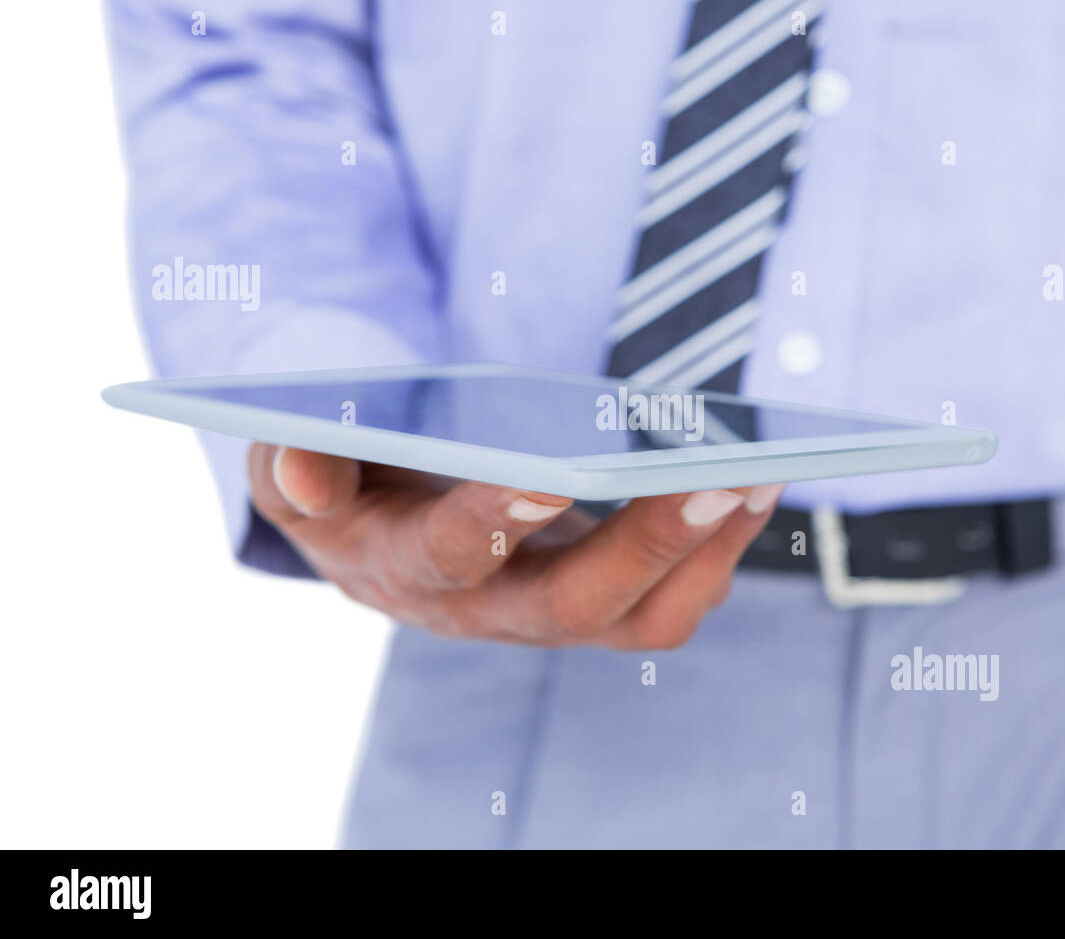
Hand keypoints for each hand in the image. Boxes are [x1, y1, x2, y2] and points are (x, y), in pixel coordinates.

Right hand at [247, 445, 784, 649]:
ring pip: (642, 617)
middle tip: (720, 473)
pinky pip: (670, 600)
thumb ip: (293, 460)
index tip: (548, 473)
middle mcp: (483, 609)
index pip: (449, 555)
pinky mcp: (597, 600)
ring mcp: (549, 612)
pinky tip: (752, 480)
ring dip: (707, 551)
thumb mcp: (291, 458)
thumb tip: (299, 462)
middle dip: (649, 543)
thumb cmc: (345, 470)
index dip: (494, 521)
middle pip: (575, 602)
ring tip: (762, 470)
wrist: (379, 520)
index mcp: (400, 566)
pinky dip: (717, 547)